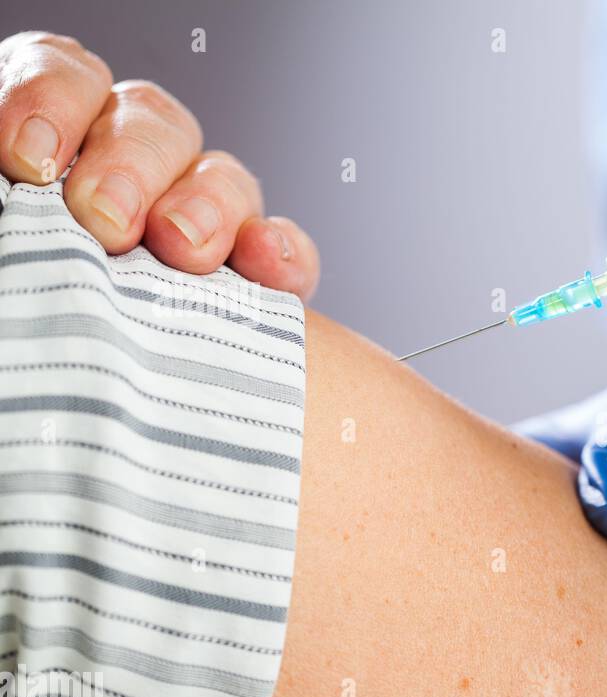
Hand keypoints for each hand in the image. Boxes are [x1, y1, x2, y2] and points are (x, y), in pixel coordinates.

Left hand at [0, 31, 318, 297]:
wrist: (55, 415)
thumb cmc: (19, 315)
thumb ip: (6, 224)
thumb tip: (16, 196)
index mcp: (56, 142)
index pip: (68, 77)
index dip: (54, 101)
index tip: (28, 159)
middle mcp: (130, 171)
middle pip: (155, 123)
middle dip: (131, 165)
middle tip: (104, 220)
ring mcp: (198, 224)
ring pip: (224, 179)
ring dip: (207, 207)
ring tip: (183, 252)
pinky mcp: (253, 287)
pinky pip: (286, 255)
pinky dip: (284, 255)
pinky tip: (270, 267)